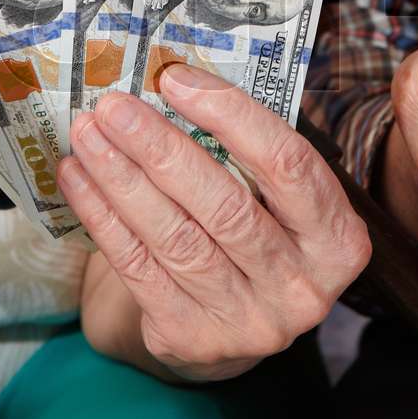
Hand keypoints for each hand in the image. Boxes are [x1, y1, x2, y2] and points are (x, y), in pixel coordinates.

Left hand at [56, 66, 369, 381]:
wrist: (234, 329)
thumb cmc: (258, 236)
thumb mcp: (279, 202)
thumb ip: (249, 152)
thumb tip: (174, 82)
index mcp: (339, 241)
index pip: (288, 164)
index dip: (231, 116)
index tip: (175, 80)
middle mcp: (302, 288)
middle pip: (225, 204)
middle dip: (161, 147)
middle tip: (114, 105)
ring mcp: (247, 322)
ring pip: (175, 237)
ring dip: (121, 178)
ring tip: (87, 134)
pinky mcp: (191, 339)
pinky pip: (138, 267)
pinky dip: (103, 216)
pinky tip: (78, 177)